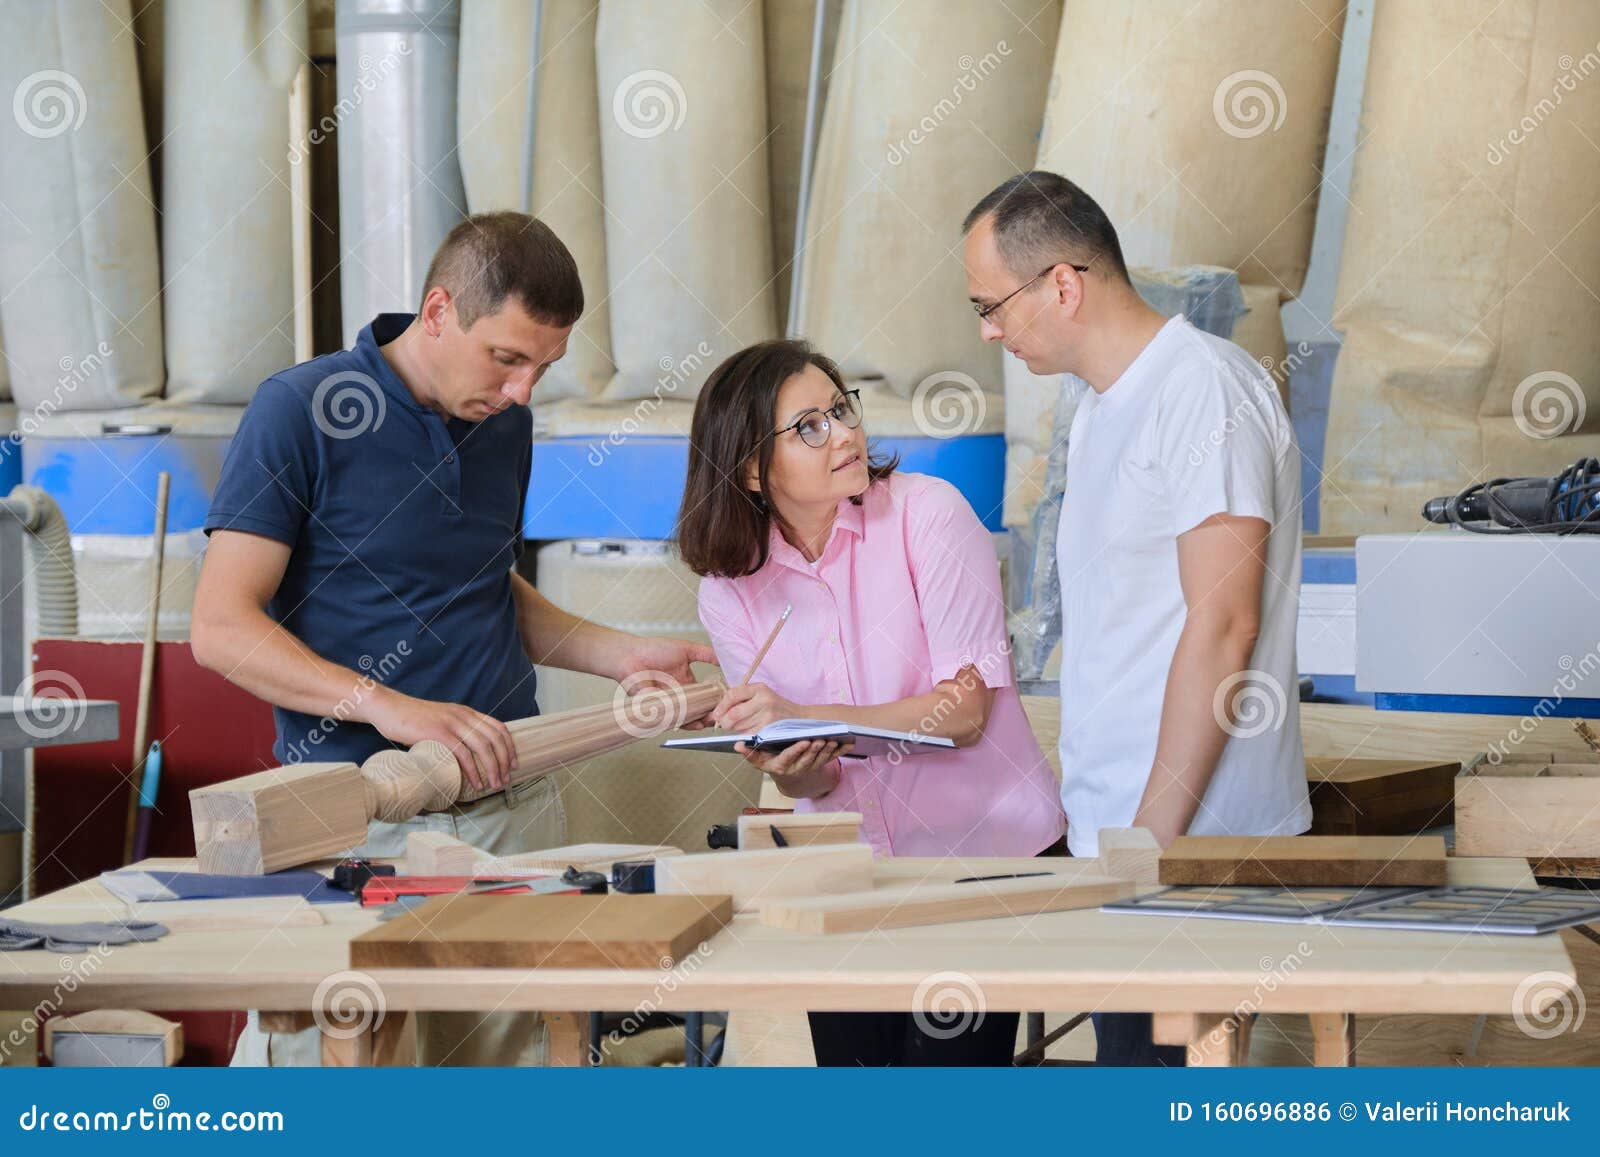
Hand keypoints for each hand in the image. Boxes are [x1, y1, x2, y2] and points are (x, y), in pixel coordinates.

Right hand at [365, 686, 516, 793]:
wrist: (388, 708)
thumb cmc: (412, 719)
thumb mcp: (441, 719)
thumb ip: (455, 730)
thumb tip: (467, 752)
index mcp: (466, 712)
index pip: (498, 727)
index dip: (509, 746)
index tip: (513, 763)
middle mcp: (463, 715)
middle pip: (495, 739)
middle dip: (504, 761)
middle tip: (505, 779)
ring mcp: (451, 723)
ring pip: (482, 747)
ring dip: (492, 768)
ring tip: (493, 785)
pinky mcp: (438, 733)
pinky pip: (462, 754)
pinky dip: (472, 770)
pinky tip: (476, 783)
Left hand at [613, 635, 719, 727]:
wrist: (629, 656)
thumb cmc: (653, 650)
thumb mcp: (686, 649)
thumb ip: (705, 654)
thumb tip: (724, 658)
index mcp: (687, 683)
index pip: (706, 696)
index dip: (716, 700)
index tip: (727, 702)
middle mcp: (679, 696)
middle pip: (699, 710)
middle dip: (710, 715)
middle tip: (720, 715)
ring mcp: (669, 704)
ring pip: (687, 718)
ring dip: (698, 722)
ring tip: (708, 721)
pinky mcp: (658, 710)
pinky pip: (672, 720)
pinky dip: (683, 723)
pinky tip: (693, 723)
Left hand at [711, 682, 806, 732]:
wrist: (800, 719)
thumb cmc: (776, 708)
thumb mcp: (760, 696)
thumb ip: (740, 700)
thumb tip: (714, 715)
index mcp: (759, 688)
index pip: (732, 694)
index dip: (721, 707)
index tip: (716, 715)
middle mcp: (764, 700)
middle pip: (733, 714)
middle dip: (725, 722)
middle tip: (725, 725)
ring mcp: (768, 716)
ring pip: (739, 727)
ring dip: (736, 730)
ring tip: (743, 727)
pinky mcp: (770, 730)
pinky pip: (748, 736)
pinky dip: (744, 737)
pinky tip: (750, 733)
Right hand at [734, 739, 845, 799]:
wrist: (787, 775)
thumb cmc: (771, 762)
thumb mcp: (758, 760)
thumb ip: (749, 753)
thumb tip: (736, 745)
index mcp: (780, 766)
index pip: (789, 758)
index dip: (797, 751)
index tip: (804, 742)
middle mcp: (796, 768)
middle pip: (807, 759)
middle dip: (815, 749)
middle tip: (822, 738)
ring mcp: (809, 767)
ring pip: (820, 759)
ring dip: (828, 751)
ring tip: (834, 739)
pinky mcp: (820, 764)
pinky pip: (832, 759)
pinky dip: (841, 751)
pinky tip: (849, 744)